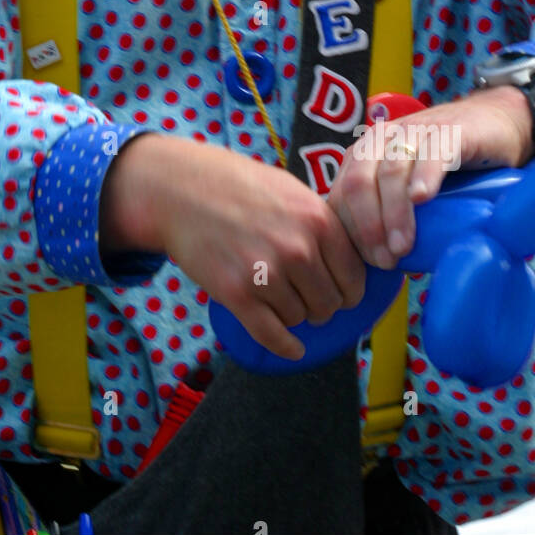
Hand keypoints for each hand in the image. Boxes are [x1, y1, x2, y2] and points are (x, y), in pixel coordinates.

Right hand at [100, 132, 366, 360]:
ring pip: (299, 318)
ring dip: (291, 314)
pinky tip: (293, 348)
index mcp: (318, 220)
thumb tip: (348, 265)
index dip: (347, 290)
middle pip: (329, 304)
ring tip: (273, 292)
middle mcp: (298, 248)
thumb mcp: (290, 191)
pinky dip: (286, 347)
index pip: (354, 278)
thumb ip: (321, 225)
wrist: (180, 189)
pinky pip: (273, 336)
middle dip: (319, 305)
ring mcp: (267, 273)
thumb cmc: (236, 186)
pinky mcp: (237, 294)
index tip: (337, 293)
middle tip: (303, 295)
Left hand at [327, 84, 534, 269]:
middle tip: (385, 260)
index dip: (350, 231)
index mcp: (366, 153)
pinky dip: (423, 177)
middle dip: (367, 226)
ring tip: (402, 247)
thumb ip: (388, 211)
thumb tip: (375, 264)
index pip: (342, 192)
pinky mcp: (451, 132)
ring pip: (391, 171)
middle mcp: (383, 138)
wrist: (492, 125)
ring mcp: (416, 132)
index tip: (368, 263)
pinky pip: (431, 154)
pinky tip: (421, 199)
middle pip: (359, 181)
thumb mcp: (409, 187)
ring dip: (394, 213)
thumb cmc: (445, 164)